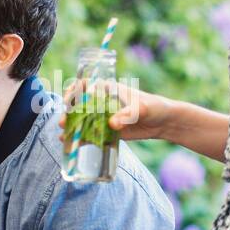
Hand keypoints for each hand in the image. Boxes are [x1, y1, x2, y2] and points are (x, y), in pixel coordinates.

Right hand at [58, 78, 175, 148]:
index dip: (73, 91)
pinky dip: (80, 138)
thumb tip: (112, 124)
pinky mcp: (108, 131)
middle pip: (79, 104)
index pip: (85, 86)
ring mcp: (104, 117)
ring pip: (82, 120)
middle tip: (64, 122)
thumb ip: (128, 114)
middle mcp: (103, 102)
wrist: (165, 122)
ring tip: (64, 135)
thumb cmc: (155, 107)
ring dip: (71, 126)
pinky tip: (70, 144)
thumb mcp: (143, 109)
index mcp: (109, 89)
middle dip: (68, 112)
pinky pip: (90, 133)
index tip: (68, 100)